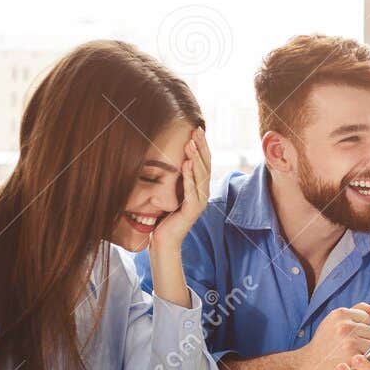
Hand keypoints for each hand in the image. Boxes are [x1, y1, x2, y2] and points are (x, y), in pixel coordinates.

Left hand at [151, 126, 211, 252]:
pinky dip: (190, 177)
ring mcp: (200, 202)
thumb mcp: (171, 192)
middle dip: (201, 147)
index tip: (197, 129)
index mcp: (200, 188)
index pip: (204, 162)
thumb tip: (172, 156)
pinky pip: (192, 190)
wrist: (164, 240)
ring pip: (201, 176)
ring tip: (190, 144)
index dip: (202, 146)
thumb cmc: (165, 217)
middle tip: (196, 130)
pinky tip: (187, 164)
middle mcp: (203, 193)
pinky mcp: (192, 211)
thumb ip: (176, 178)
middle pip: (206, 165)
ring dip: (196, 158)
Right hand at [296, 302, 369, 369]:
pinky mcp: (353, 357)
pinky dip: (365, 361)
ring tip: (349, 355)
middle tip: (346, 347)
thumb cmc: (324, 342)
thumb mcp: (336, 320)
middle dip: (364, 339)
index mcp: (340, 313)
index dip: (360, 329)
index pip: (367, 318)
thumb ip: (359, 311)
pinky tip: (353, 362)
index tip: (346, 336)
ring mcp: (350, 342)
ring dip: (365, 351)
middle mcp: (345, 326)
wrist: (308, 364)